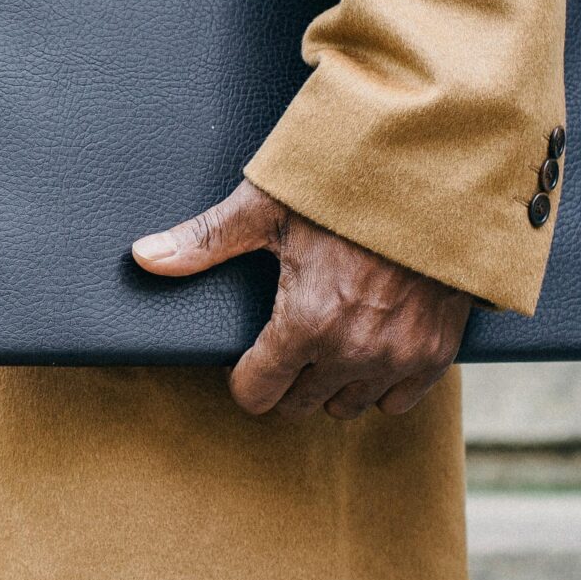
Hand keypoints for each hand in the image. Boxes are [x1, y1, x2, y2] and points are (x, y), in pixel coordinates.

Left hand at [132, 181, 469, 420]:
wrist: (434, 174)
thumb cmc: (346, 186)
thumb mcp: (268, 207)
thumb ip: (206, 241)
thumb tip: (143, 257)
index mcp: (306, 323)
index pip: (257, 393)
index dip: (244, 377)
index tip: (247, 358)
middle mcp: (353, 351)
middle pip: (300, 403)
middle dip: (287, 378)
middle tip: (287, 342)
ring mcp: (399, 356)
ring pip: (348, 404)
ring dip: (332, 383)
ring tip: (328, 344)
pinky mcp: (437, 352)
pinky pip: (399, 400)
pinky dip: (382, 383)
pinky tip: (371, 349)